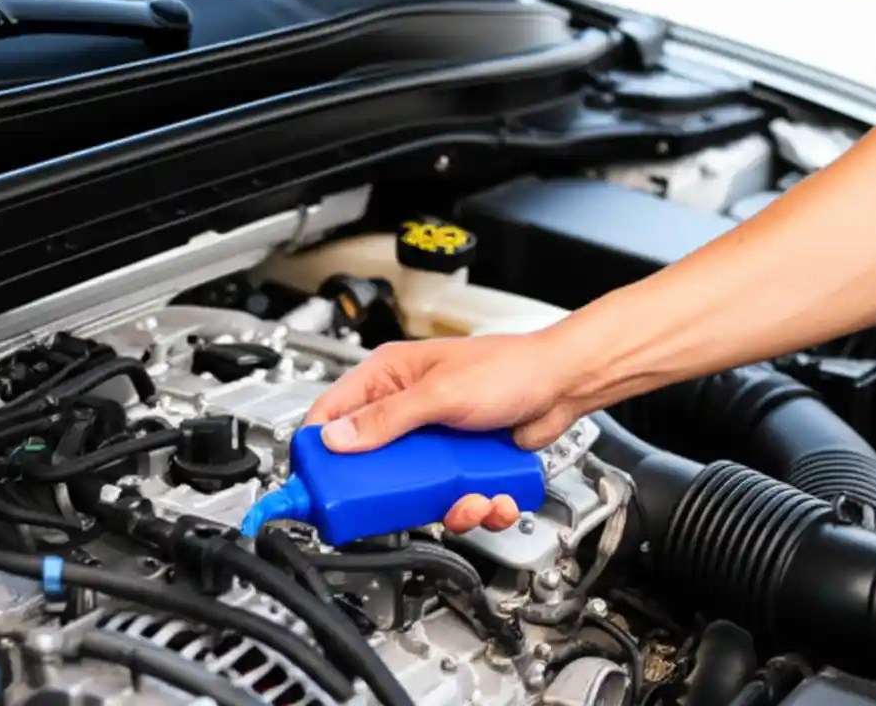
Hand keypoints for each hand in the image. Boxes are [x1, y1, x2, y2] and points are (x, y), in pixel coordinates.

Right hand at [303, 332, 582, 532]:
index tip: (312, 483)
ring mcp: (432, 440)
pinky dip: (473, 507)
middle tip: (401, 505)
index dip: (318, 448)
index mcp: (389, 378)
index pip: (333, 413)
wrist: (562, 385)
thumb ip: (387, 418)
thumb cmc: (509, 369)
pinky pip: (451, 497)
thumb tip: (336, 438)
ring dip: (444, 506)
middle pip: (370, 464)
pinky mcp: (459, 464)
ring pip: (413, 490)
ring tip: (468, 502)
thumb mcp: (439, 394)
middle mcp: (406, 409)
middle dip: (390, 493)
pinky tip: (492, 499)